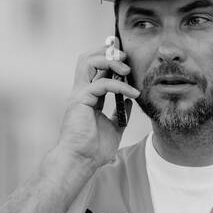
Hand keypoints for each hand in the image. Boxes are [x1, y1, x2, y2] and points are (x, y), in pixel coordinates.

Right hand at [55, 44, 139, 169]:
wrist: (81, 162)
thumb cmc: (93, 150)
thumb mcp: (114, 127)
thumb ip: (120, 112)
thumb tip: (129, 99)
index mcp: (87, 97)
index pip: (95, 68)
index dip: (108, 59)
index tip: (126, 57)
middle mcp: (81, 92)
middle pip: (88, 58)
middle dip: (106, 51)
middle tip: (125, 54)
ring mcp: (79, 94)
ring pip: (88, 62)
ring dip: (109, 60)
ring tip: (127, 68)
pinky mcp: (81, 100)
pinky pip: (102, 84)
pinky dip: (120, 86)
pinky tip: (133, 93)